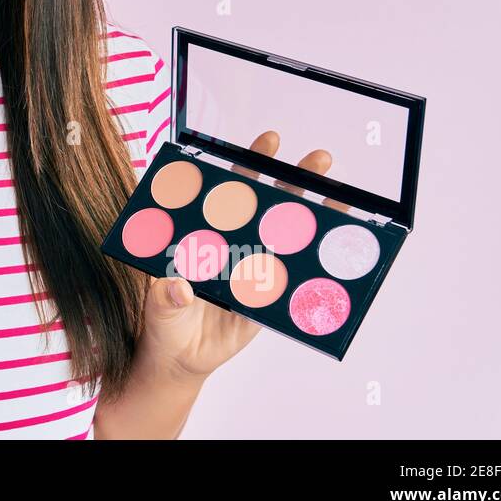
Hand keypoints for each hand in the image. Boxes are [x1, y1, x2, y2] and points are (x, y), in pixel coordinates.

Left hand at [137, 130, 336, 380]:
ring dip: (314, 216)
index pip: (228, 191)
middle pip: (266, 205)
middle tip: (319, 159)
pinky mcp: (269, 299)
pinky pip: (295, 280)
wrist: (180, 360)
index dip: (250, 164)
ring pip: (287, 237)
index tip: (269, 141)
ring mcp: (254, 270)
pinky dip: (317, 266)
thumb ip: (166, 297)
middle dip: (293, 178)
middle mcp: (232, 245)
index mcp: (204, 233)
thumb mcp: (158, 309)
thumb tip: (179, 286)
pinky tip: (338, 250)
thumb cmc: (163, 325)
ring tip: (342, 195)